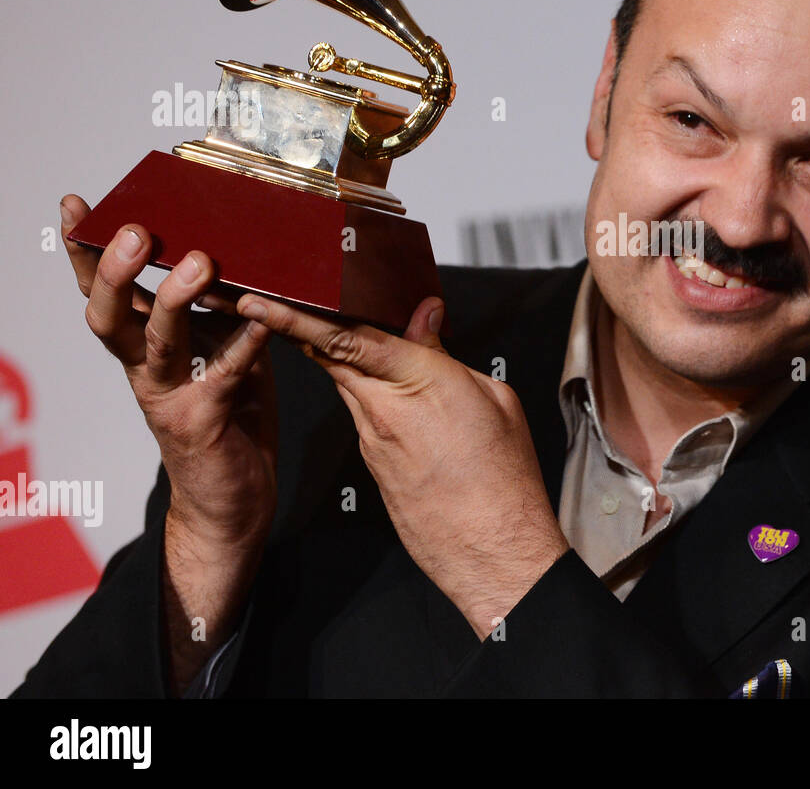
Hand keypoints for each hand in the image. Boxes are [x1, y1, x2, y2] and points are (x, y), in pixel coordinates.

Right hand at [60, 195, 277, 547]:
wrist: (231, 501)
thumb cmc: (228, 417)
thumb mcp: (218, 350)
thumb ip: (216, 310)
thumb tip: (231, 252)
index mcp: (143, 347)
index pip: (105, 293)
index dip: (85, 252)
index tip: (76, 206)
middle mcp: (145, 370)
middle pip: (112, 316)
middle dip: (116, 272)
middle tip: (132, 231)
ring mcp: (171, 397)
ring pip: (162, 343)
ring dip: (177, 301)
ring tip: (198, 262)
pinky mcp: (204, 423)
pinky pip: (224, 376)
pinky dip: (243, 346)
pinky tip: (261, 320)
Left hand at [236, 292, 569, 638]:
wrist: (493, 552)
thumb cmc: (505, 478)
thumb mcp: (495, 398)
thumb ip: (447, 354)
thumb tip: (426, 320)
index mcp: (418, 382)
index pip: (344, 338)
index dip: (296, 317)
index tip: (260, 302)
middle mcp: (383, 411)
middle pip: (332, 358)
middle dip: (307, 331)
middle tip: (287, 305)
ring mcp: (372, 443)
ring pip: (350, 387)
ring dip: (349, 366)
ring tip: (379, 357)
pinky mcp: (373, 467)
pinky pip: (366, 420)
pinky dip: (374, 402)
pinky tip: (405, 408)